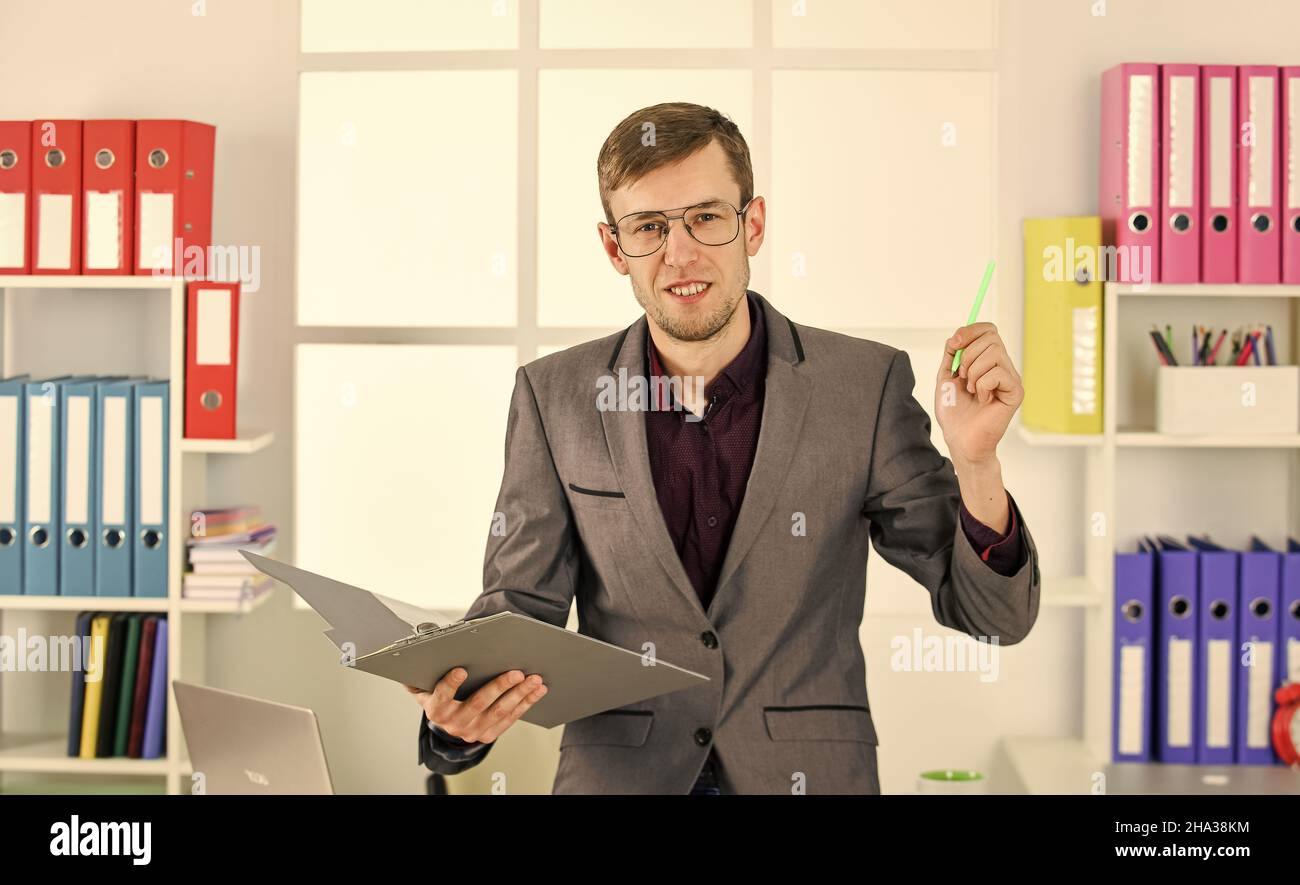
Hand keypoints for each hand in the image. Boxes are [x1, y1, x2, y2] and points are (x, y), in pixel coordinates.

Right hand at [405, 668, 547, 744]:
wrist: (446, 725)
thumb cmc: (438, 696)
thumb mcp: (425, 685)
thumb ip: (421, 672)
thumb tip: (417, 652)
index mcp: (436, 709)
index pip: (441, 696)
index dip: (450, 684)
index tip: (460, 670)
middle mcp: (454, 723)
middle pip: (479, 703)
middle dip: (500, 687)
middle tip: (516, 673)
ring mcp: (473, 731)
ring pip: (500, 711)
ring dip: (520, 695)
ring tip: (534, 679)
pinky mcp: (489, 735)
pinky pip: (511, 718)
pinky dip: (526, 703)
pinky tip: (538, 690)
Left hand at [934, 322, 1022, 466]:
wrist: (959, 438)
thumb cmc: (955, 412)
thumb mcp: (946, 377)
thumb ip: (951, 354)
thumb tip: (957, 335)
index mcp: (988, 360)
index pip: (988, 330)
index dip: (970, 331)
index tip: (953, 344)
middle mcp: (1003, 366)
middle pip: (991, 338)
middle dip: (968, 356)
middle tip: (963, 378)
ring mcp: (1011, 378)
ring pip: (994, 353)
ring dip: (973, 372)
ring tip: (972, 391)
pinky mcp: (1016, 392)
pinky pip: (998, 373)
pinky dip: (982, 386)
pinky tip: (983, 400)